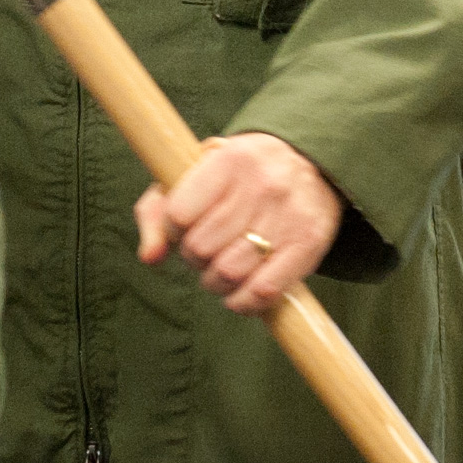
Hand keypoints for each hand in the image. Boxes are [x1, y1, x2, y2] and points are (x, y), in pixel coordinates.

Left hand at [135, 133, 341, 313]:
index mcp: (230, 159)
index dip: (174, 230)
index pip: (179, 213)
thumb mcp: (197, 173)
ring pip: (229, 273)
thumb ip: (158, 211)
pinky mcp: (308, 243)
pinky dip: (243, 303)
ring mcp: (288, 214)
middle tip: (203, 253)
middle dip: (194, 258)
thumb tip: (150, 257)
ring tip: (221, 272)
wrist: (311, 162)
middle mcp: (262, 184)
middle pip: (202, 247)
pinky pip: (264, 290)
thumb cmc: (240, 174)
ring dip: (216, 283)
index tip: (184, 228)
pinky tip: (239, 295)